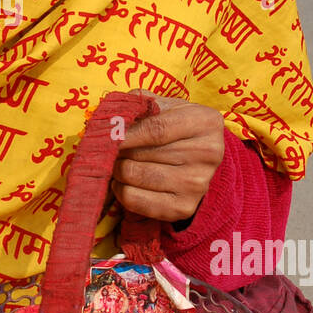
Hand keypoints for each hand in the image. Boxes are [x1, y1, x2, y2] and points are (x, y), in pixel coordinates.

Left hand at [111, 91, 224, 222]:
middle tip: (110, 148)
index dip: (125, 133)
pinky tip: (125, 182)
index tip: (105, 135)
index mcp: (205, 122)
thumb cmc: (176, 127)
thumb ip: (140, 104)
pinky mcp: (183, 208)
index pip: (156, 129)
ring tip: (121, 162)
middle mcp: (207, 154)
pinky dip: (120, 189)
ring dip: (117, 169)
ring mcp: (197, 184)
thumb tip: (111, 120)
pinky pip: (134, 199)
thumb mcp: (167, 106)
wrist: (200, 159)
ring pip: (135, 175)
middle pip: (142, 153)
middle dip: (117, 151)